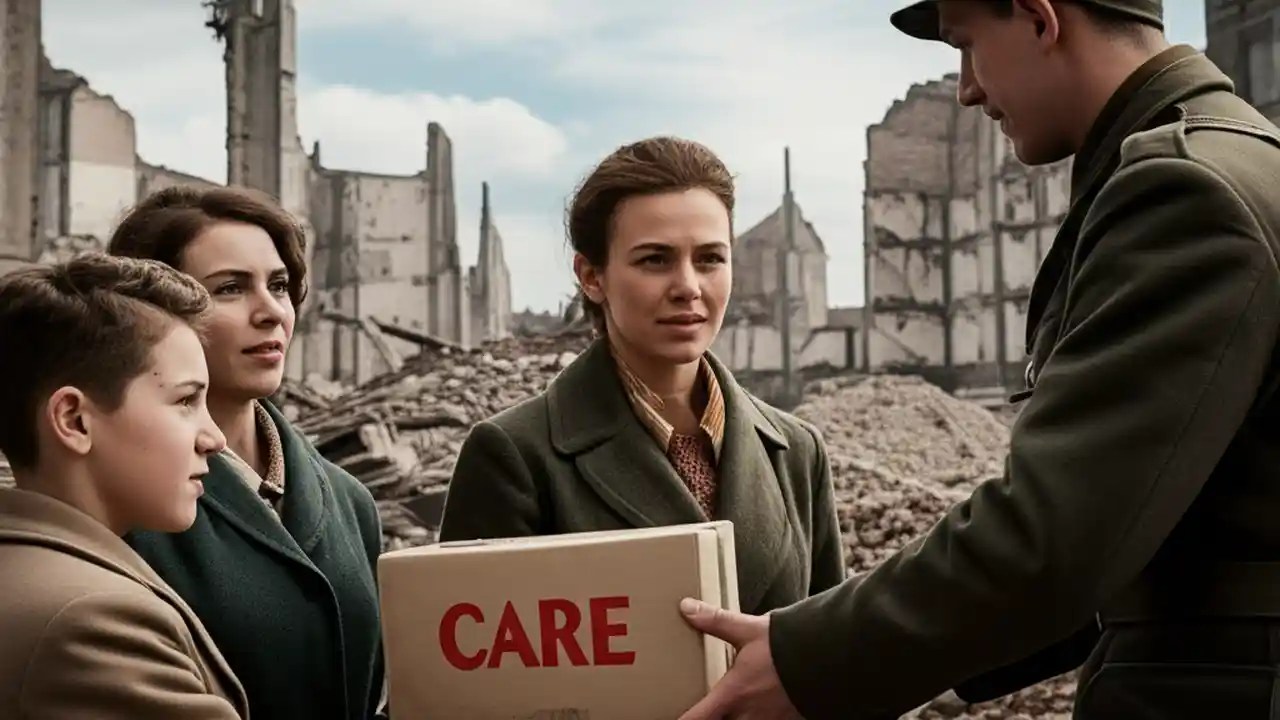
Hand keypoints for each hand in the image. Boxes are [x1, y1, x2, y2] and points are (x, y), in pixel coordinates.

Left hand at [677, 598, 803, 719]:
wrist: (831, 657)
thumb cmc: (789, 646)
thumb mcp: (749, 630)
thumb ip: (716, 621)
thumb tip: (687, 608)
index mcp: (733, 694)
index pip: (697, 718)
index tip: (676, 716)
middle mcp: (749, 715)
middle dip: (713, 718)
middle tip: (708, 708)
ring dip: (736, 717)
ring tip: (734, 706)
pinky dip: (759, 716)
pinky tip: (760, 708)